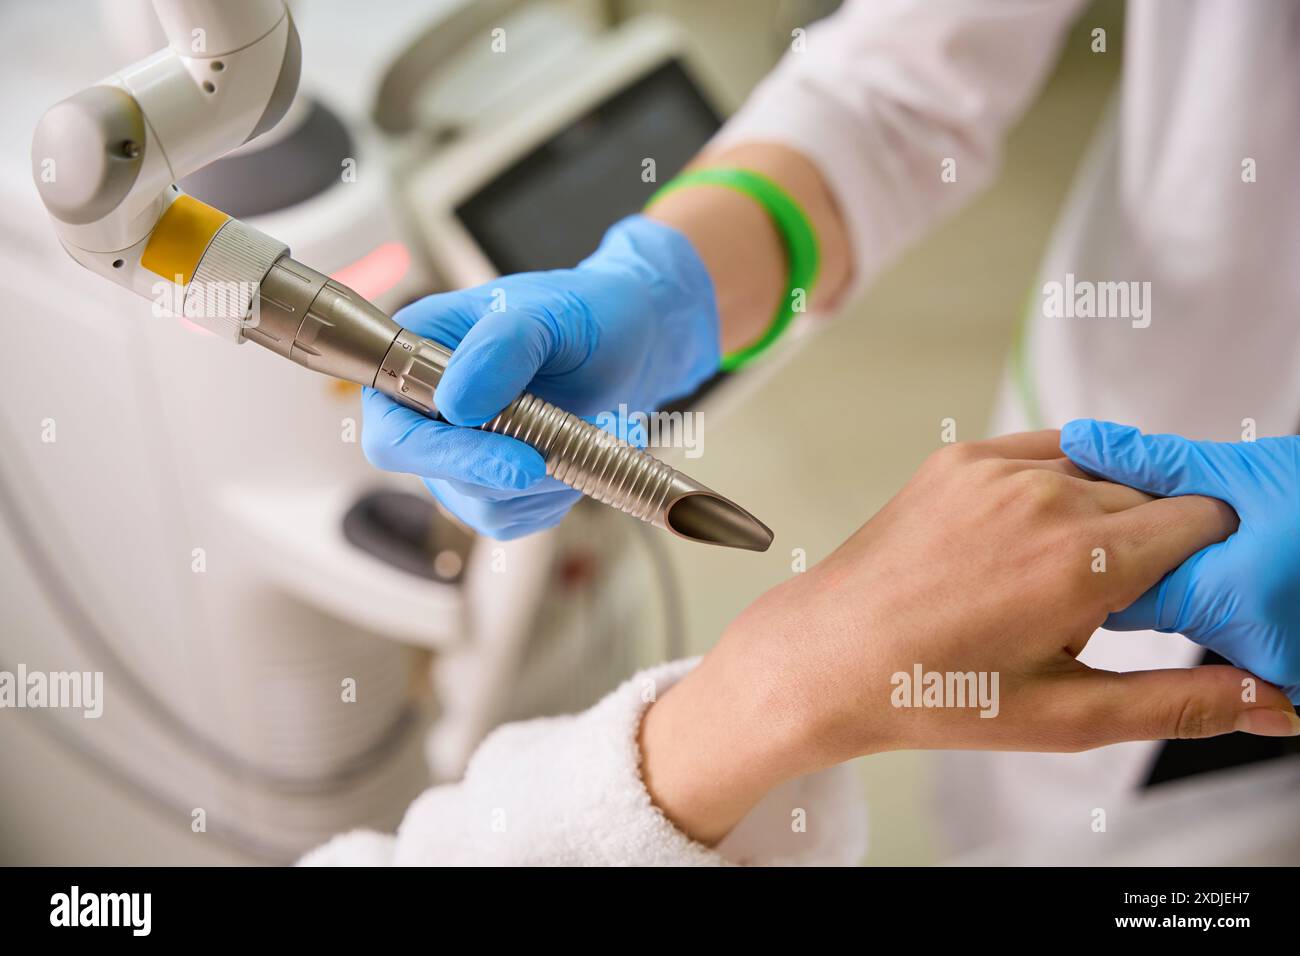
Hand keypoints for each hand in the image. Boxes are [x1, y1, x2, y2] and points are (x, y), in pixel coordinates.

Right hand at [360, 215, 719, 537]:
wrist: (627, 344)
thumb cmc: (579, 314)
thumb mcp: (546, 313)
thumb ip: (500, 347)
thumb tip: (455, 405)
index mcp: (412, 357)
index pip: (392, 432)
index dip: (440, 454)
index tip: (519, 459)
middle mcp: (422, 414)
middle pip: (438, 478)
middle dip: (512, 470)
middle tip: (570, 449)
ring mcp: (454, 456)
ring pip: (483, 504)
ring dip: (549, 480)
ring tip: (592, 428)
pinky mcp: (490, 489)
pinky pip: (514, 518)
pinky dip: (557, 495)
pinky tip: (580, 451)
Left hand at [640, 431, 1297, 843]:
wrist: (829, 656)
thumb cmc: (934, 693)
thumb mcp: (1066, 717)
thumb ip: (1181, 701)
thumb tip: (1273, 701)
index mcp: (1081, 562)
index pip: (1203, 523)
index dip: (1204, 560)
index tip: (1179, 596)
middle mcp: (1044, 499)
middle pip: (1153, 499)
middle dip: (1149, 545)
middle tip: (1102, 605)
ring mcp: (996, 471)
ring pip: (1101, 474)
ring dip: (1099, 517)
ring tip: (1049, 581)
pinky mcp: (961, 458)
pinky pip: (1046, 452)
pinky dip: (1057, 487)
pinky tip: (1028, 540)